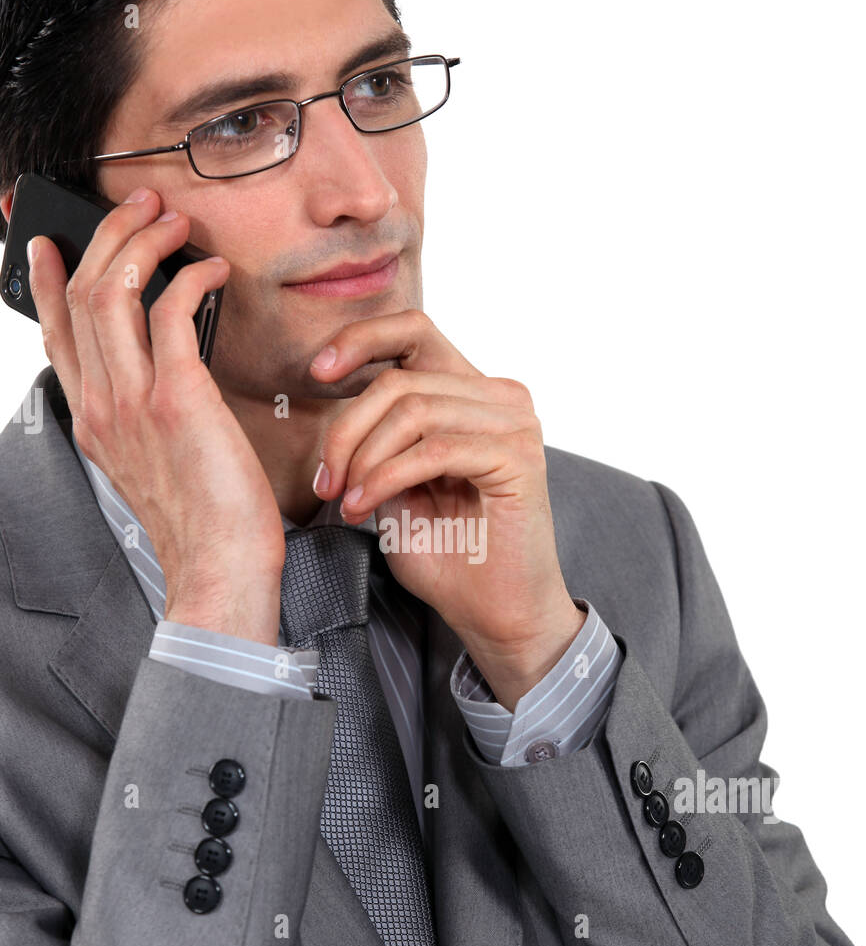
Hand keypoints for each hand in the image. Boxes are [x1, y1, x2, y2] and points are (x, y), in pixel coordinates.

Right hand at [27, 186, 285, 643]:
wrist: (219, 570)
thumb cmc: (203, 523)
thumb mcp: (156, 464)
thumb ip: (147, 414)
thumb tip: (170, 364)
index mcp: (93, 421)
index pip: (56, 334)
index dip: (45, 280)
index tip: (46, 242)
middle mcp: (102, 406)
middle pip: (78, 296)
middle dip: (105, 236)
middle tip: (138, 208)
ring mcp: (133, 402)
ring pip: (111, 292)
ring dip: (142, 242)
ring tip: (172, 223)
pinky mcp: (178, 400)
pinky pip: (172, 313)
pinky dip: (191, 280)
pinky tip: (211, 273)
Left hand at [310, 310, 584, 707]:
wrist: (496, 613)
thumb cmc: (450, 555)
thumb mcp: (394, 483)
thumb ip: (375, 438)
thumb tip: (331, 399)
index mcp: (471, 393)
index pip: (414, 332)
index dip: (360, 340)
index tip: (317, 373)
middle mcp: (499, 397)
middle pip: (400, 379)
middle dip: (347, 430)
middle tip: (324, 482)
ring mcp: (514, 423)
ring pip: (413, 409)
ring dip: (365, 459)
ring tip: (348, 500)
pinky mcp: (518, 457)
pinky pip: (435, 449)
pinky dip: (388, 477)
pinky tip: (367, 505)